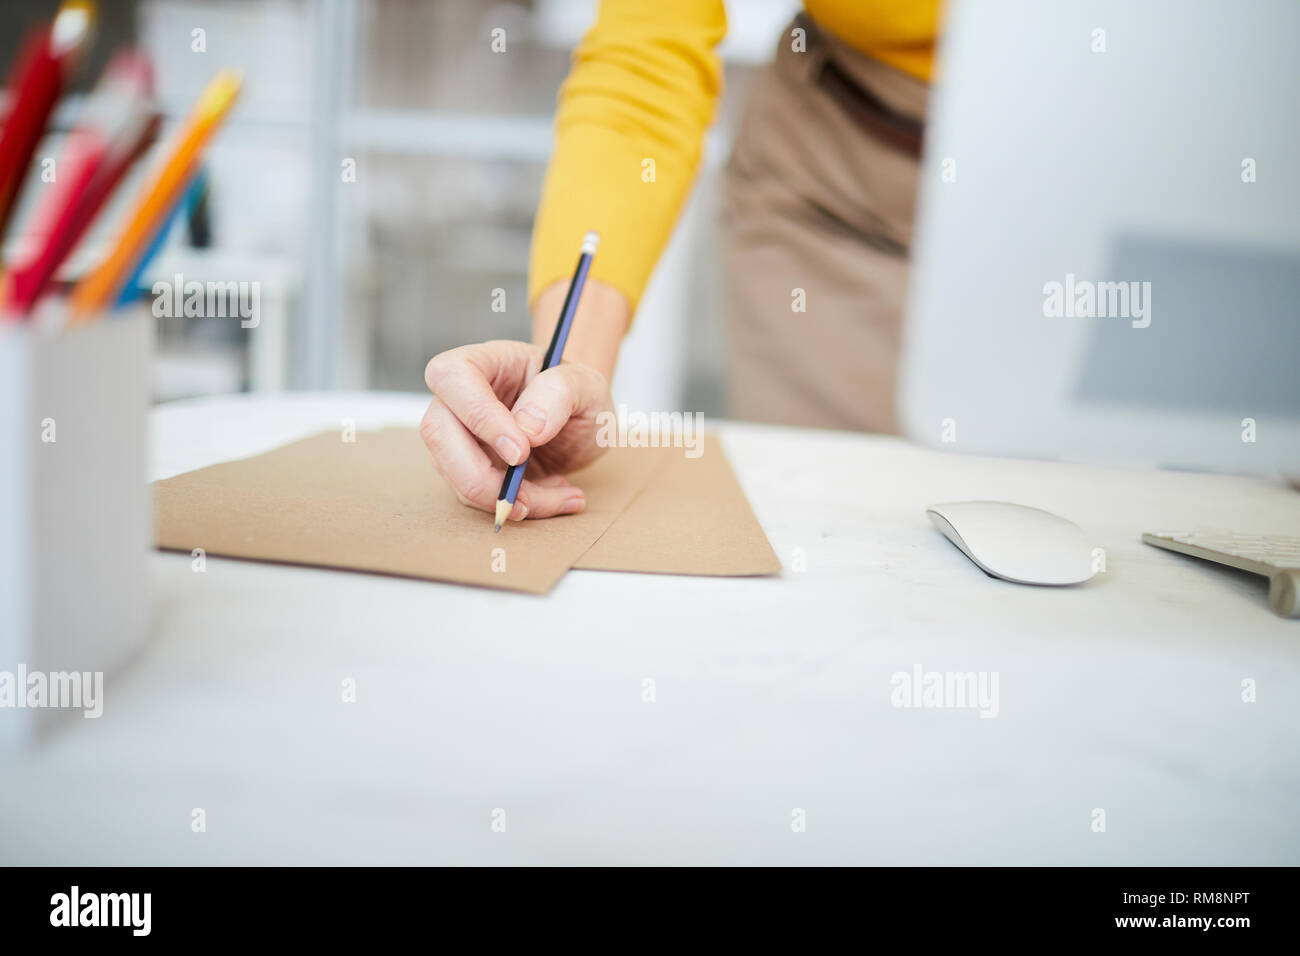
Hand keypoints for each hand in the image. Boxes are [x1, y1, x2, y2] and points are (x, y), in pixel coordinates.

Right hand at [420, 340, 613, 522]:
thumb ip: (560, 393)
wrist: (581, 423)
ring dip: (505, 498)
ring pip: (454, 473)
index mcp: (487, 362)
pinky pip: (475, 496)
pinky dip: (516, 506)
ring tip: (560, 496)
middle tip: (527, 497)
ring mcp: (458, 433)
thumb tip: (527, 428)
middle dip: (480, 476)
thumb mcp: (588, 386)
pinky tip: (554, 496)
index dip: (478, 415)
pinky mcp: (465, 466)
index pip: (453, 376)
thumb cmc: (580, 394)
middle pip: (437, 431)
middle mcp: (461, 396)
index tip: (520, 451)